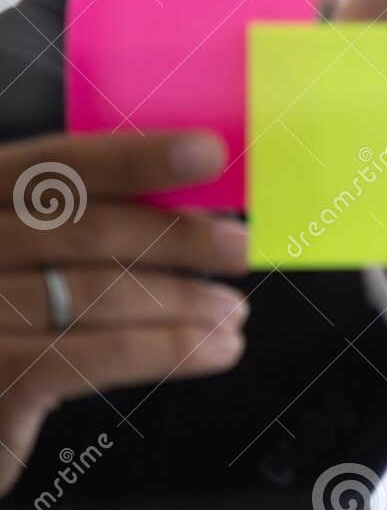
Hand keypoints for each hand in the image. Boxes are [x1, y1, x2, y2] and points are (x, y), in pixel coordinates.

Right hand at [0, 130, 248, 496]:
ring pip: (97, 296)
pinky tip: (216, 350)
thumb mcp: (15, 256)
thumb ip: (77, 226)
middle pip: (83, 229)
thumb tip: (193, 210)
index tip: (210, 152)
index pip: (53, 165)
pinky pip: (96, 357)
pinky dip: (171, 349)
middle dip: (177, 236)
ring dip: (185, 301)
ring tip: (234, 312)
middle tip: (240, 248)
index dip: (135, 156)